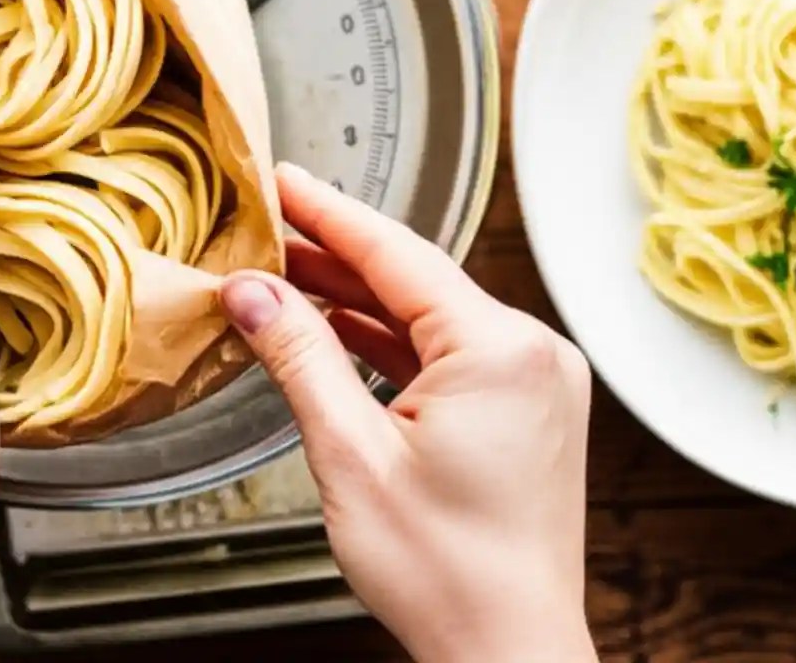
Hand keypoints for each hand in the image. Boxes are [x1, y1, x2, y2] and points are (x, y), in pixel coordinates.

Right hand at [218, 164, 596, 662]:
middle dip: (340, 257)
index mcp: (500, 350)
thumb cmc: (447, 573)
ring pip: (436, 319)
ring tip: (293, 279)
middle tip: (270, 231)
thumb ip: (301, 359)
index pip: (398, 254)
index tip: (284, 180)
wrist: (508, 647)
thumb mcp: (351, 456)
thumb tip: (254, 292)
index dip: (330, 213)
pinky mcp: (533, 409)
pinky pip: (458, 355)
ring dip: (366, 303)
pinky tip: (345, 334)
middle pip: (419, 281)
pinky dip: (400, 346)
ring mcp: (541, 381)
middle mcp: (535, 352)